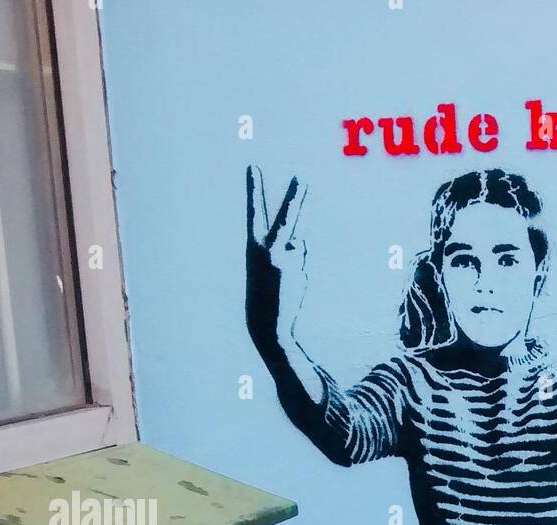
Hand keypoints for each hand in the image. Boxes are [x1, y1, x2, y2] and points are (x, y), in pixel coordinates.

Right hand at [246, 165, 307, 360]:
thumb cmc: (263, 293)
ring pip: (298, 246)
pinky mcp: (301, 269)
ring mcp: (288, 259)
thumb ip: (284, 248)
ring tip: (282, 277)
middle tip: (303, 179)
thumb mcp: (267, 266)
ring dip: (294, 258)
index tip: (253, 168)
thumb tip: (302, 241)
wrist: (268, 323)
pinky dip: (299, 271)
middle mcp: (271, 249)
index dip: (254, 189)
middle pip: (287, 217)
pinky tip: (290, 286)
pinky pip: (302, 262)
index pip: (255, 212)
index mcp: (254, 246)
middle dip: (296, 197)